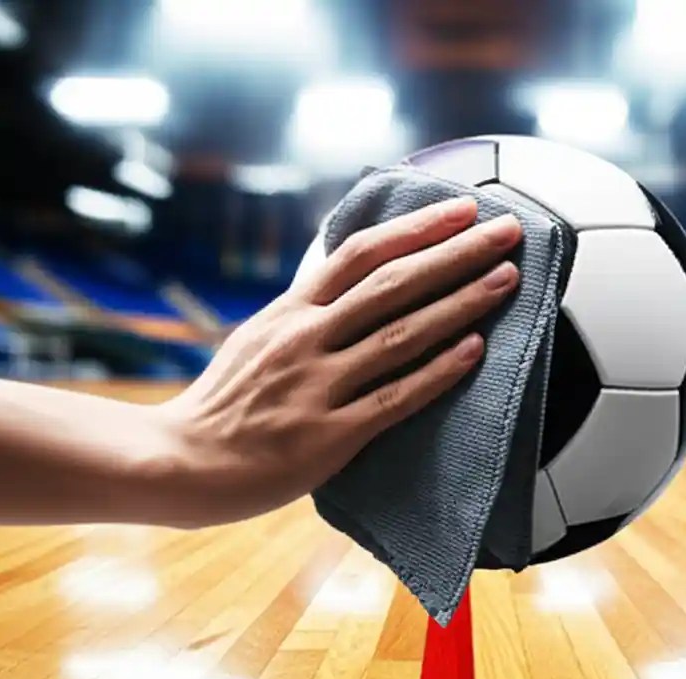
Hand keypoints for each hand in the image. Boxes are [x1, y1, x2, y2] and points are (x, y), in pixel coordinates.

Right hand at [150, 197, 521, 527]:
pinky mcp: (328, 435)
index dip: (416, 228)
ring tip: (504, 280)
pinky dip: (437, 372)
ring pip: (401, 334)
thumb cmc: (224, 402)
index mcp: (290, 310)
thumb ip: (307, 308)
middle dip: (456, 253)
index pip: (361, 253)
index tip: (462, 209)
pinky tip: (474, 351)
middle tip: (506, 232)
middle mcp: (305, 338)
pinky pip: (395, 398)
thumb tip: (351, 274)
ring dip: (460, 303)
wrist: (180, 462)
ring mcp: (317, 385)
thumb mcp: (258, 335)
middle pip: (393, 283)